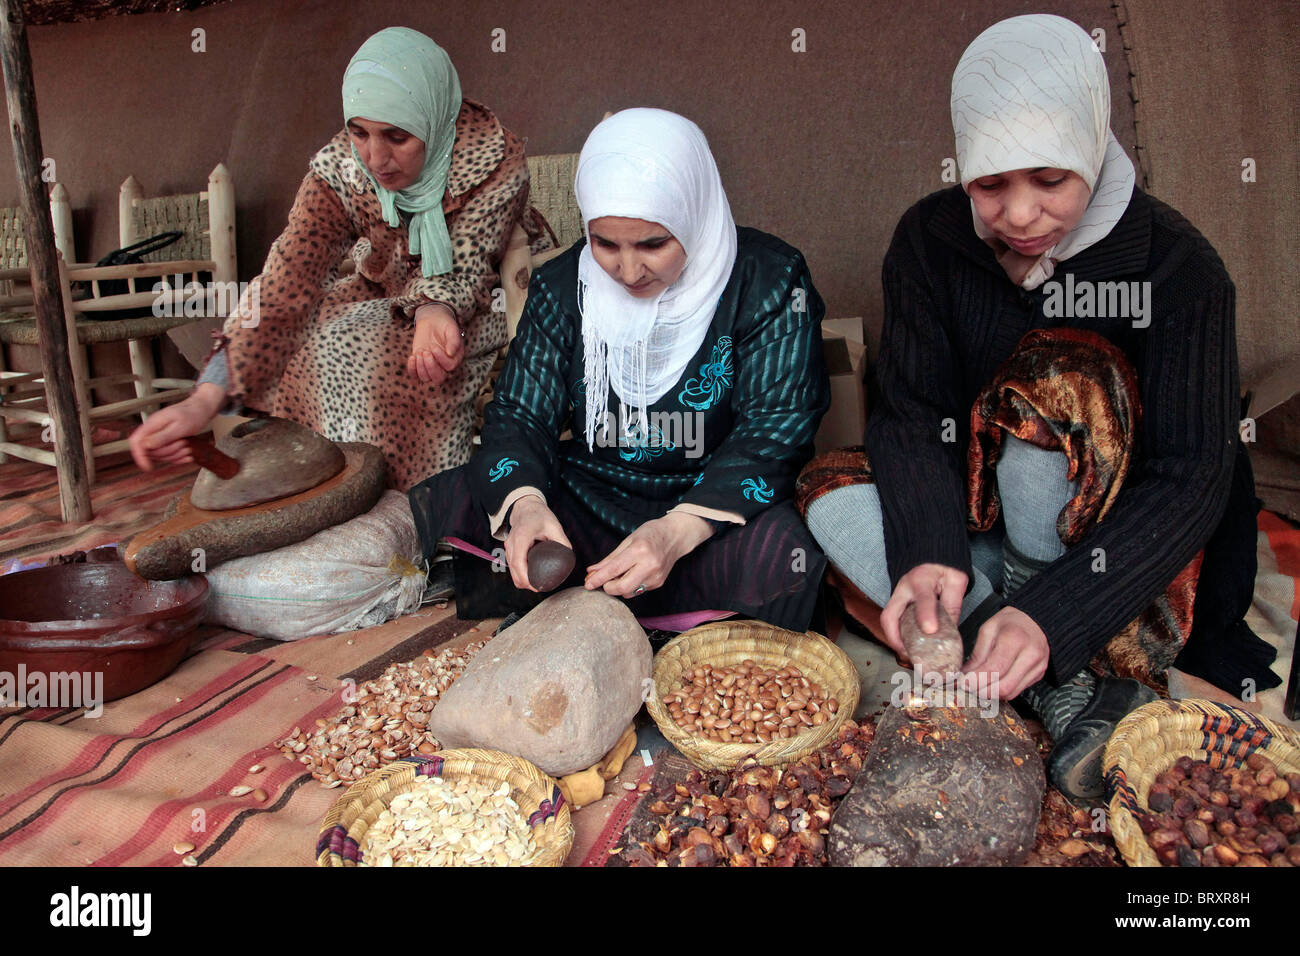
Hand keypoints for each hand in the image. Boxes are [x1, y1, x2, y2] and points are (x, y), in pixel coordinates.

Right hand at [128, 383, 224, 470]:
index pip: (136, 441)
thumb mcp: (179, 427)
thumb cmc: (192, 414)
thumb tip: (145, 446)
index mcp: (152, 425)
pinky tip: (189, 457)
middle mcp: (153, 431)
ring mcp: (159, 436)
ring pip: (160, 455)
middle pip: (150, 451)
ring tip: (189, 448)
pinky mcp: (168, 441)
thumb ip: (162, 437)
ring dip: (175, 455)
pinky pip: (169, 455)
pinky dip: (179, 458)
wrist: (202, 409)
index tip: (147, 467)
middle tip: (184, 444)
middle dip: (168, 452)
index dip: (139, 455)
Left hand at [407, 303, 462, 383]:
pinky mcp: (420, 364)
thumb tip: (450, 353)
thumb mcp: (451, 329)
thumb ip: (453, 340)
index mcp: (455, 358)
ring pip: (426, 378)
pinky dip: (412, 369)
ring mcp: (431, 366)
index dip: (440, 358)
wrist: (433, 321)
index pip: (449, 366)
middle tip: (425, 352)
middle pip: (439, 378)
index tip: (433, 346)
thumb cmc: (444, 325)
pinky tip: (412, 357)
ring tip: (420, 351)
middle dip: (430, 366)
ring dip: (420, 367)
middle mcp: (444, 366)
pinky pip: (415, 375)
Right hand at [503, 496, 572, 590]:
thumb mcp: (554, 526)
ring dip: (521, 580)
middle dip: (524, 583)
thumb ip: (562, 541)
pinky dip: (519, 573)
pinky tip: (529, 577)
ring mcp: (508, 546)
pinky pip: (511, 566)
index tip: (535, 586)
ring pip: (511, 570)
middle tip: (539, 588)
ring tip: (535, 584)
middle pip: (513, 569)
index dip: (525, 577)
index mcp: (522, 536)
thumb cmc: (539, 515)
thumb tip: (569, 557)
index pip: (518, 562)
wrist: (526, 507)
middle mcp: (512, 542)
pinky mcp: (509, 549)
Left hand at [584, 512, 712, 597]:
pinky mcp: (659, 583)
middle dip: (608, 588)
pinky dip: (630, 586)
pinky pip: (638, 590)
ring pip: (629, 592)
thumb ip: (610, 559)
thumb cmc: (651, 533)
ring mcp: (656, 576)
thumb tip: (592, 571)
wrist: (676, 536)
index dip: (598, 579)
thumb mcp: (628, 540)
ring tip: (619, 575)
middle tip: (603, 582)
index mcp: (639, 551)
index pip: (614, 569)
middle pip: (622, 587)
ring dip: (619, 587)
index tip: (587, 584)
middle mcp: (649, 565)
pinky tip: (632, 574)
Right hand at [880, 563, 967, 660]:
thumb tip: (951, 631)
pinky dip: (897, 636)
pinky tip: (908, 647)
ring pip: (887, 621)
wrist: (931, 557)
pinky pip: (892, 622)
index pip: (922, 598)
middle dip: (895, 638)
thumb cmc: (944, 568)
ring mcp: (897, 596)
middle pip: (889, 615)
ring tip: (909, 655)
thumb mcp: (956, 581)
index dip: (925, 615)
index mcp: (921, 580)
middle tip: (909, 654)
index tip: (931, 630)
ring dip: (895, 640)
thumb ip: (953, 604)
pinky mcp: (897, 603)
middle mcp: (903, 589)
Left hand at [962, 607, 1049, 699]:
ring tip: (978, 686)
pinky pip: (1018, 691)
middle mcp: (1030, 655)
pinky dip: (1002, 692)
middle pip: (1004, 687)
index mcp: (1015, 639)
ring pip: (1011, 693)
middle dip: (982, 691)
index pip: (994, 670)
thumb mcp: (988, 629)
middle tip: (968, 687)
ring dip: (991, 694)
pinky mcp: (1039, 674)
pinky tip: (992, 684)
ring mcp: (1038, 666)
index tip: (963, 683)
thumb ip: (977, 654)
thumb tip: (965, 676)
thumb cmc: (1010, 623)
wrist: (1035, 621)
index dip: (976, 681)